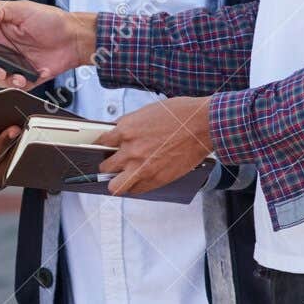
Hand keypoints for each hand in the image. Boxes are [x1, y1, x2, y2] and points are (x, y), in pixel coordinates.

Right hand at [0, 1, 97, 89]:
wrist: (74, 38)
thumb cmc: (51, 20)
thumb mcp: (23, 8)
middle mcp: (2, 49)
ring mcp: (13, 64)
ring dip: (0, 77)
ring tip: (14, 74)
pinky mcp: (24, 77)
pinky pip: (13, 86)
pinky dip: (16, 84)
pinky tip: (23, 78)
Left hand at [97, 96, 212, 196]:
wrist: (203, 125)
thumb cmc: (179, 114)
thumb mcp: (146, 112)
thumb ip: (129, 125)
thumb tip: (118, 132)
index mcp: (126, 129)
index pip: (101, 142)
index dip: (101, 147)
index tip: (103, 149)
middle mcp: (131, 150)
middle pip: (105, 167)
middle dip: (108, 165)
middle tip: (114, 164)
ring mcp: (142, 167)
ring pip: (115, 186)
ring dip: (116, 182)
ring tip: (122, 178)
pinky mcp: (156, 179)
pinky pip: (137, 190)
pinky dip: (136, 186)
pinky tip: (140, 180)